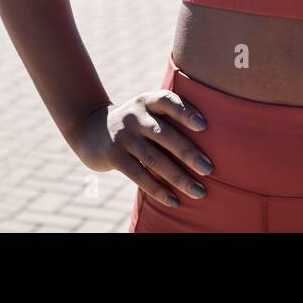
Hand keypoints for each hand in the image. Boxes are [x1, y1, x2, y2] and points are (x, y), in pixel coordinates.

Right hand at [73, 92, 214, 208]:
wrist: (90, 130)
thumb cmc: (134, 124)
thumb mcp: (147, 112)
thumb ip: (170, 119)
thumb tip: (212, 140)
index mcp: (147, 101)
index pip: (168, 101)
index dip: (186, 112)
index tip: (204, 126)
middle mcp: (135, 116)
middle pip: (165, 134)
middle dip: (189, 153)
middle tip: (209, 169)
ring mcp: (123, 136)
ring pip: (154, 159)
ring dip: (178, 177)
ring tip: (198, 192)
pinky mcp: (113, 156)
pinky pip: (139, 175)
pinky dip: (158, 190)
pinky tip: (174, 201)